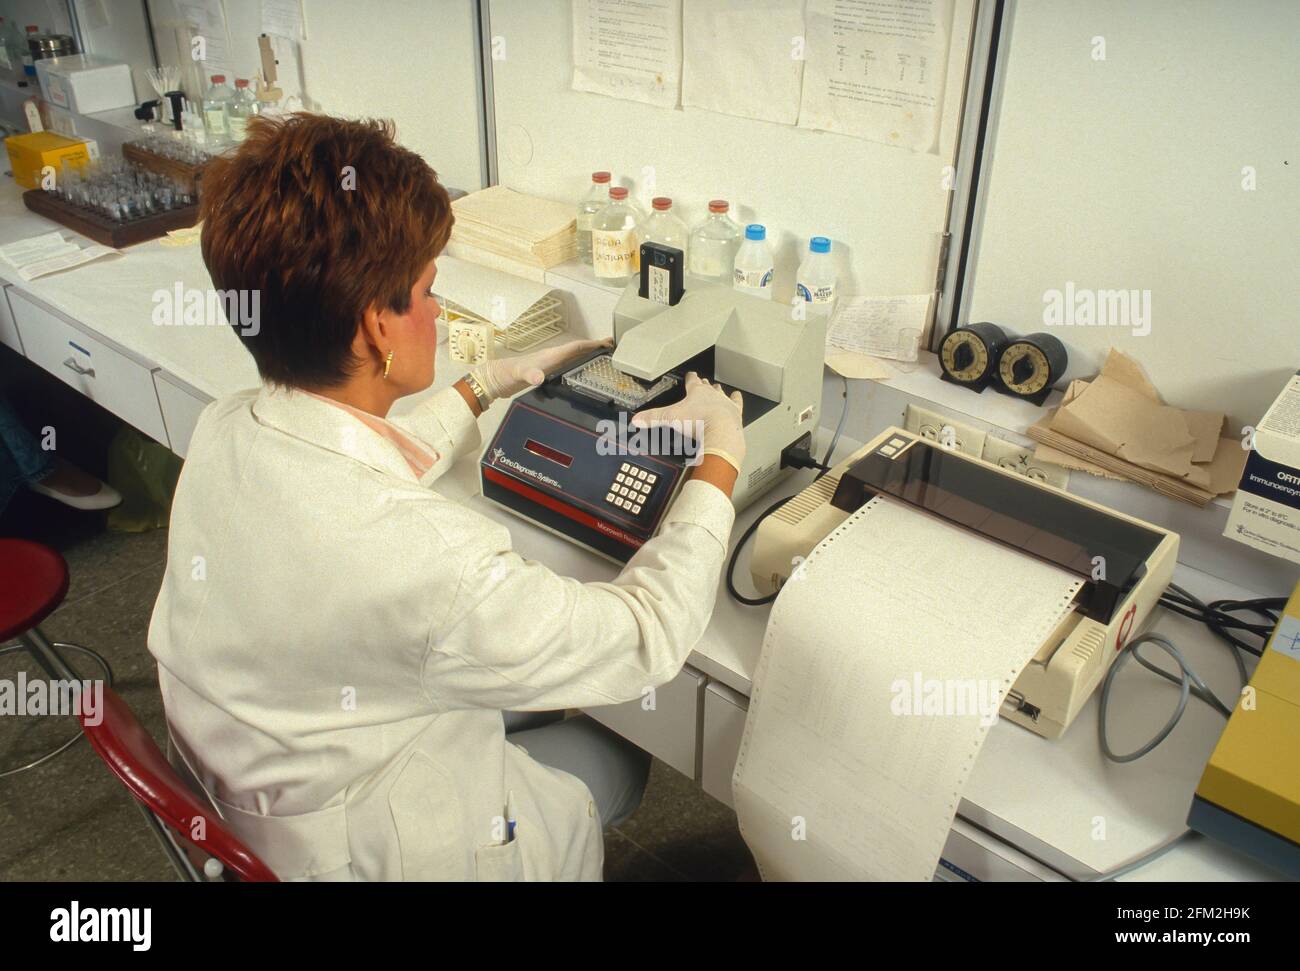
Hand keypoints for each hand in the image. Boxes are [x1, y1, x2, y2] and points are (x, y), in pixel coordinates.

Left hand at [472, 338, 610, 403]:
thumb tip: (539, 377)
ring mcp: (549, 364)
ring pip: (574, 357)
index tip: (608, 342)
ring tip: (603, 356)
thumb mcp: (519, 374)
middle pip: (578, 350)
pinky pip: (567, 366)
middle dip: (595, 347)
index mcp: (551, 355)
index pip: (576, 347)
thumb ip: (529, 374)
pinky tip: (581, 371)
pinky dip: (578, 365)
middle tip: (613, 348)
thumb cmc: (506, 374)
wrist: (494, 379)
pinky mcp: (546, 372)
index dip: (592, 344)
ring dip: (588, 355)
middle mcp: (552, 357)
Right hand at [630, 371, 745, 472]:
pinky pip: (736, 402)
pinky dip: (736, 400)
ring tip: (719, 388)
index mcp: (696, 392)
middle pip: (707, 386)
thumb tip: (637, 419)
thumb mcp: (671, 419)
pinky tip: (737, 396)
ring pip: (721, 393)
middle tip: (703, 382)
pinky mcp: (735, 413)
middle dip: (704, 384)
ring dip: (719, 391)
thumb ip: (653, 418)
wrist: (721, 432)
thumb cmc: (699, 423)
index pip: (692, 381)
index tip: (690, 375)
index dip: (690, 377)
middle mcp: (712, 395)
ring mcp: (725, 403)